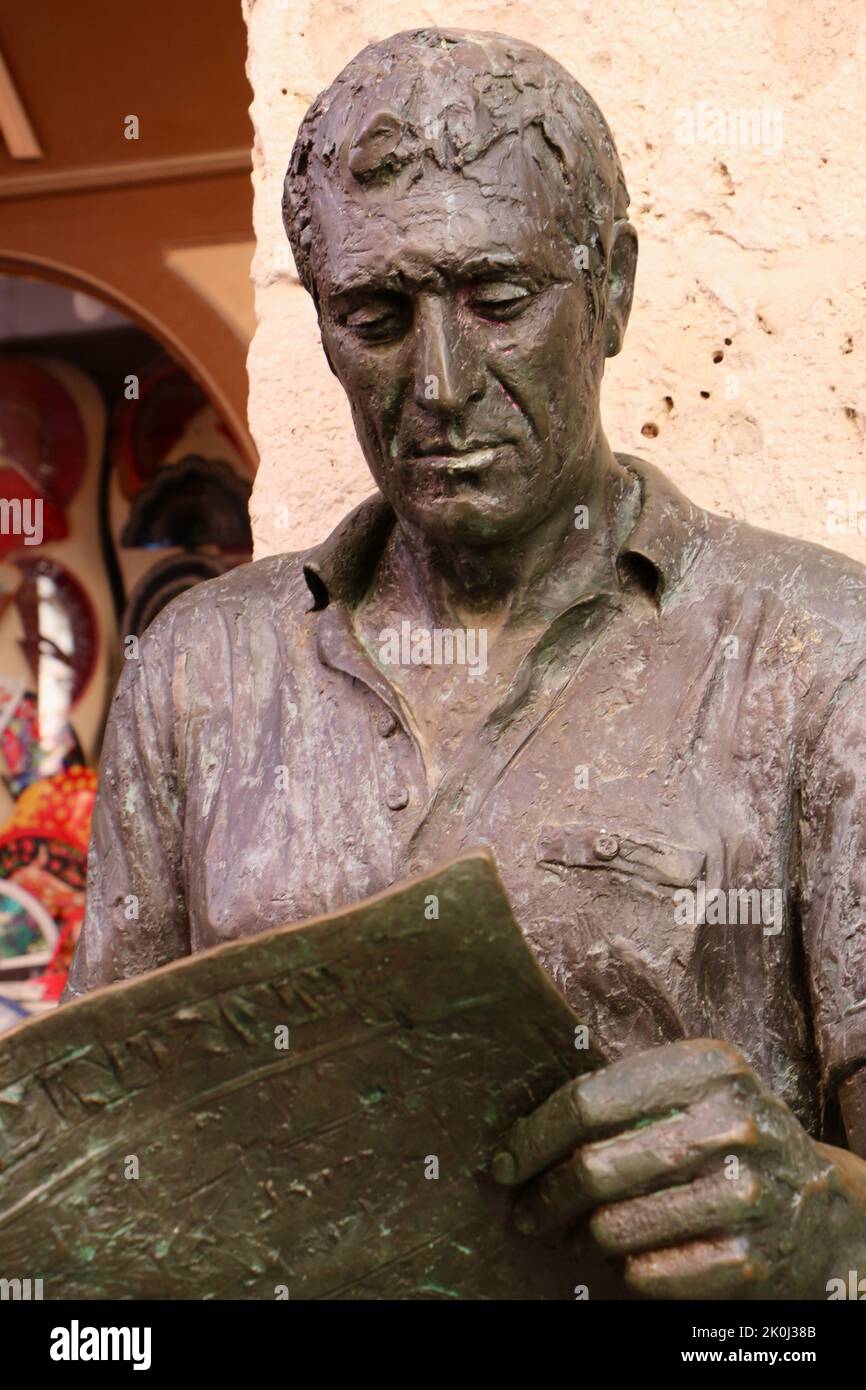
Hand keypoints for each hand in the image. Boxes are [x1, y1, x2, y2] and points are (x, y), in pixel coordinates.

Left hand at [491, 1038, 865, 1298]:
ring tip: (577, 1235)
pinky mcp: (750, 1259)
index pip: (588, 1101)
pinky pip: (648, 1274)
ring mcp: (746, 1193)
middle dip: (544, 1197)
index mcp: (708, 1066)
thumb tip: (519, 1138)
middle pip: (593, 1167)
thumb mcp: (693, 1089)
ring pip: (614, 1227)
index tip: (504, 1163)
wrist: (820, 1205)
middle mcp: (731, 1123)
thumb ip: (622, 1096)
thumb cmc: (726, 1137)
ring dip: (583, 1238)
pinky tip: (626, 1259)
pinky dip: (625, 1271)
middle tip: (527, 1212)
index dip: (533, 1138)